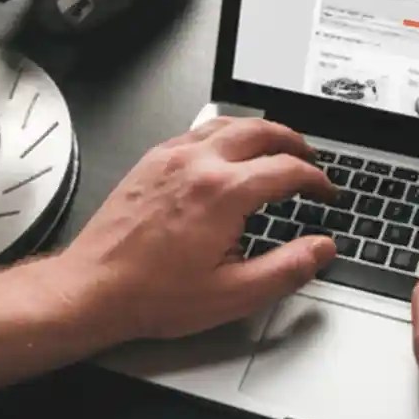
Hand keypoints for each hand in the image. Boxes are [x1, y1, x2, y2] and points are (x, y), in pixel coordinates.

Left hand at [60, 117, 337, 340]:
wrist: (93, 289)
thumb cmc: (151, 294)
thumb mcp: (233, 294)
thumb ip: (287, 269)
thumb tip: (321, 249)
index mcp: (223, 193)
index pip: (287, 169)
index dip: (316, 179)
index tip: (325, 192)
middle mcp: (196, 164)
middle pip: (260, 130)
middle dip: (293, 142)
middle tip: (309, 159)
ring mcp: (170, 157)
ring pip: (227, 124)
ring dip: (260, 131)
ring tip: (276, 147)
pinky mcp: (151, 161)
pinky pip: (197, 132)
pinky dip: (224, 134)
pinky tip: (227, 151)